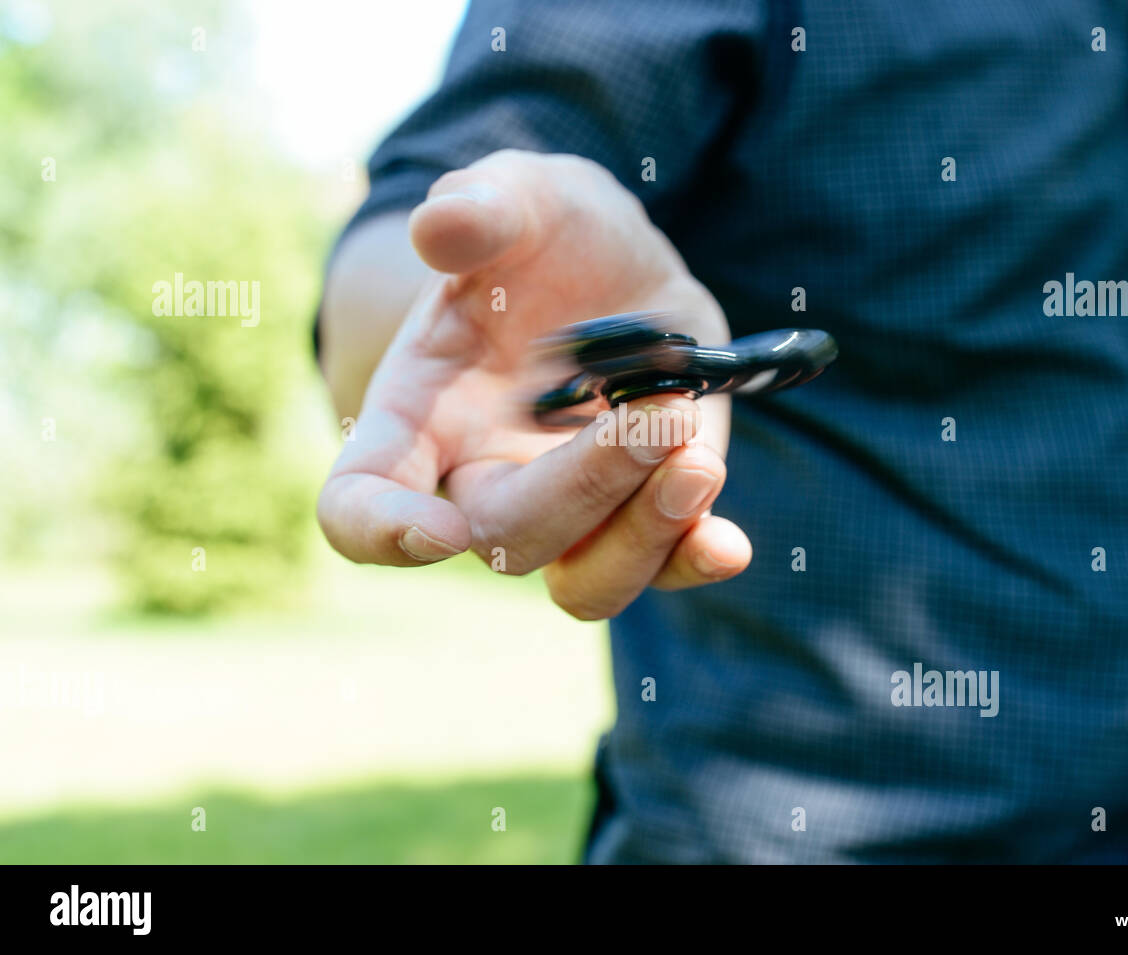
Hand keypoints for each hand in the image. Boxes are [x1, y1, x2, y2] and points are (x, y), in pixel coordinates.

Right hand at [317, 150, 751, 618]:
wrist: (610, 261)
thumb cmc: (538, 233)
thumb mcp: (516, 195)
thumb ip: (480, 205)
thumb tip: (443, 228)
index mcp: (415, 416)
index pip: (358, 500)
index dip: (379, 531)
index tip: (436, 530)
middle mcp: (482, 478)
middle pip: (505, 538)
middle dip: (583, 487)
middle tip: (658, 413)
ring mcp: (569, 506)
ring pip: (584, 584)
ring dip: (642, 538)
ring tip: (697, 461)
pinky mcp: (644, 507)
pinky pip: (659, 568)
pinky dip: (690, 561)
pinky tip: (725, 540)